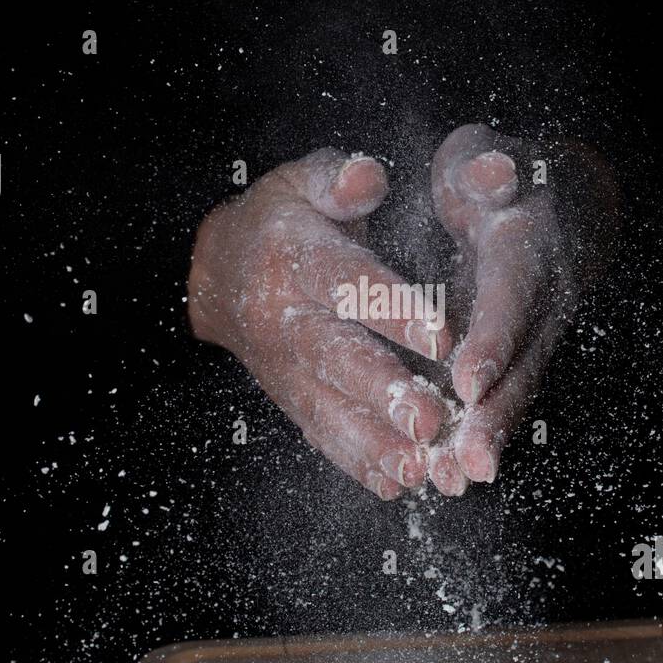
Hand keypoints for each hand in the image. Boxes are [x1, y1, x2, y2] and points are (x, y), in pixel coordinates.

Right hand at [187, 149, 452, 498]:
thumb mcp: (304, 180)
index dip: (393, 308)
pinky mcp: (290, 398)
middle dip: (384, 392)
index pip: (347, 283)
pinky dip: (357, 463)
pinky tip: (396, 485)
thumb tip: (366, 177)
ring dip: (375, 443)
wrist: (221, 268)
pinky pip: (322, 434)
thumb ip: (338, 179)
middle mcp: (284, 318)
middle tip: (431, 420)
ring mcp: (284, 367)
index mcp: (294, 257)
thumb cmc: (283, 218)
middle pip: (337, 357)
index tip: (442, 334)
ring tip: (420, 469)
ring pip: (330, 408)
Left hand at [427, 123, 619, 494]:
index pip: (511, 296)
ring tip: (457, 482)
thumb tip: (494, 170)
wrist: (546, 200)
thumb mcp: (483, 158)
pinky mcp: (520, 355)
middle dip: (494, 415)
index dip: (492, 339)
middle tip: (468, 462)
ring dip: (489, 438)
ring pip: (515, 390)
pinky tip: (449, 475)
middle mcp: (542, 298)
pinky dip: (480, 436)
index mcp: (528, 247)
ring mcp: (536, 333)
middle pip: (522, 362)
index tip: (467, 381)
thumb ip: (485, 167)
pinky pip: (502, 398)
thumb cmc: (492, 176)